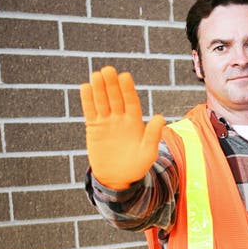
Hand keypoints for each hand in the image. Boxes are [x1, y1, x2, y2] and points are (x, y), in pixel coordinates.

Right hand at [80, 66, 165, 188]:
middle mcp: (120, 118)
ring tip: (96, 75)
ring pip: (102, 101)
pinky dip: (87, 100)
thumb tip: (161, 117)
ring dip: (99, 88)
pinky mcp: (94, 127)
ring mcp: (106, 121)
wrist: (117, 178)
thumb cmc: (136, 167)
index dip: (128, 89)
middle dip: (112, 84)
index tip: (124, 76)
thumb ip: (153, 135)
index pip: (131, 102)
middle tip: (108, 70)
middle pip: (115, 97)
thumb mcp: (147, 153)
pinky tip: (86, 87)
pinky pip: (90, 111)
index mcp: (135, 122)